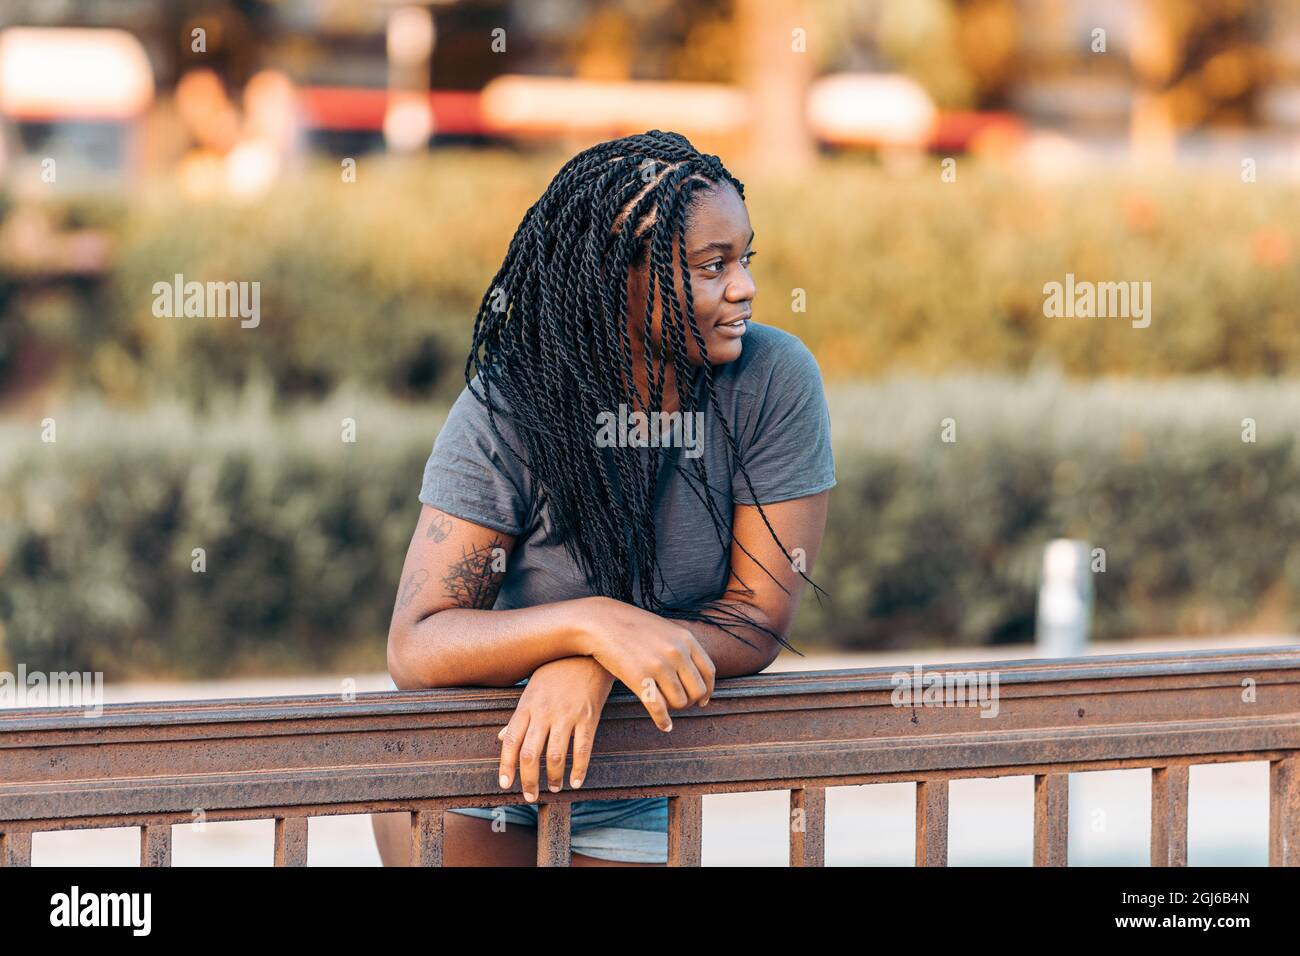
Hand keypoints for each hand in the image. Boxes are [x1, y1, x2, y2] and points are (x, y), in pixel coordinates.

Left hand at [497, 656, 615, 801]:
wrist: (589, 651)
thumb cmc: (558, 668)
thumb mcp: (532, 688)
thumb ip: (518, 715)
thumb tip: (501, 738)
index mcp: (527, 705)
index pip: (510, 741)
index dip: (506, 766)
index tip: (505, 784)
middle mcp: (544, 712)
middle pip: (530, 754)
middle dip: (528, 780)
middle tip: (530, 795)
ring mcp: (567, 715)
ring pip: (555, 756)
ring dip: (553, 778)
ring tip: (554, 788)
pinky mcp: (589, 717)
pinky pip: (582, 749)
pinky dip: (579, 769)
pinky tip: (576, 781)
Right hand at [573, 596, 716, 731]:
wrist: (601, 622)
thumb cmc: (632, 626)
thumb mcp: (665, 629)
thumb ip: (682, 647)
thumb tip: (696, 672)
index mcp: (686, 639)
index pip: (708, 672)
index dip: (707, 690)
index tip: (702, 700)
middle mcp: (676, 653)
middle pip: (697, 691)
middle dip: (690, 702)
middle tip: (680, 704)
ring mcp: (658, 666)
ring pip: (679, 702)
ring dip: (673, 709)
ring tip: (665, 707)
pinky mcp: (640, 679)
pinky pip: (659, 709)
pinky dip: (663, 721)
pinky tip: (664, 726)